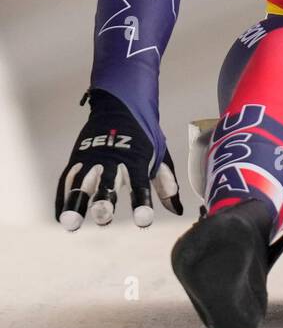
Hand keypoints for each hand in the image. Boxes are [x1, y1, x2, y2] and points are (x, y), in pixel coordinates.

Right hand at [55, 88, 182, 229]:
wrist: (119, 105)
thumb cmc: (142, 135)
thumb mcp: (158, 155)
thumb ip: (165, 183)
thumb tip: (176, 210)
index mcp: (136, 160)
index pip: (140, 184)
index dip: (142, 202)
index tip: (143, 220)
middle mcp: (113, 160)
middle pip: (107, 183)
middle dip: (105, 201)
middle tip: (104, 217)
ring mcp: (92, 158)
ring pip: (82, 181)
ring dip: (77, 202)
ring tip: (71, 222)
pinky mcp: (78, 158)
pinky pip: (67, 179)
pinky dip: (62, 197)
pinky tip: (61, 215)